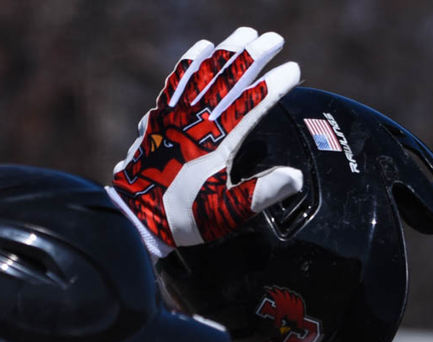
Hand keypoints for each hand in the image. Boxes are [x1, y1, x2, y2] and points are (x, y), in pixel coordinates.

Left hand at [109, 27, 302, 255]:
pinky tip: (203, 47)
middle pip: (228, 81)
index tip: (294, 70)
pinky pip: (177, 80)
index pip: (251, 106)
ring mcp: (175, 116)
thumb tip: (296, 177)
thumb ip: (262, 193)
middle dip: (254, 56)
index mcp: (216, 144)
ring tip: (246, 34)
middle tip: (276, 39)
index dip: (274, 86)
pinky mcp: (160, 116)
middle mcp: (195, 123)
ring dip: (226, 51)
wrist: (136, 217)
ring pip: (203, 74)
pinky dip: (191, 62)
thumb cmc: (185, 217)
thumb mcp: (228, 211)